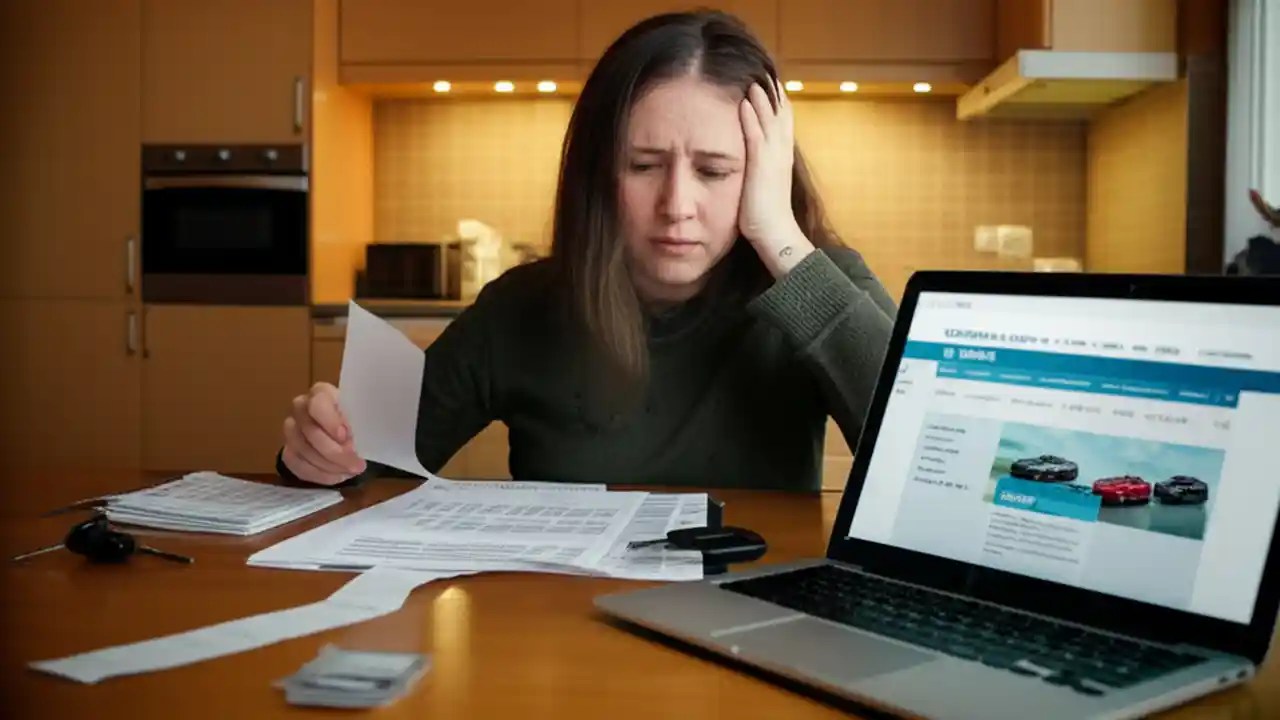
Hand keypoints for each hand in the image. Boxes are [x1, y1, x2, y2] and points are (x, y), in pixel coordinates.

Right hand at [281, 382, 366, 485]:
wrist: (345, 433)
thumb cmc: (357, 420)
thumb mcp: (363, 417)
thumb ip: (358, 424)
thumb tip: (351, 443)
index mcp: (321, 393)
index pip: (317, 404)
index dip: (330, 422)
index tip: (346, 437)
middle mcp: (301, 407)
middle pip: (309, 431)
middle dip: (335, 453)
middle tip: (357, 465)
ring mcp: (291, 428)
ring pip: (302, 450)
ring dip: (329, 465)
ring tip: (350, 471)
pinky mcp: (288, 449)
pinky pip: (297, 465)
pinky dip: (319, 474)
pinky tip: (337, 476)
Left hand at [738, 80, 813, 275]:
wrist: (774, 233)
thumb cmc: (766, 214)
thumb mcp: (765, 184)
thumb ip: (762, 167)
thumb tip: (754, 160)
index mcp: (782, 157)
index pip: (783, 122)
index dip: (778, 103)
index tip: (771, 85)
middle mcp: (781, 153)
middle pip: (781, 115)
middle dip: (773, 94)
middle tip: (766, 73)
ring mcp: (773, 158)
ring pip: (770, 120)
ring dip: (762, 99)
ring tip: (754, 80)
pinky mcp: (761, 166)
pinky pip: (756, 135)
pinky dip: (751, 117)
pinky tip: (744, 103)